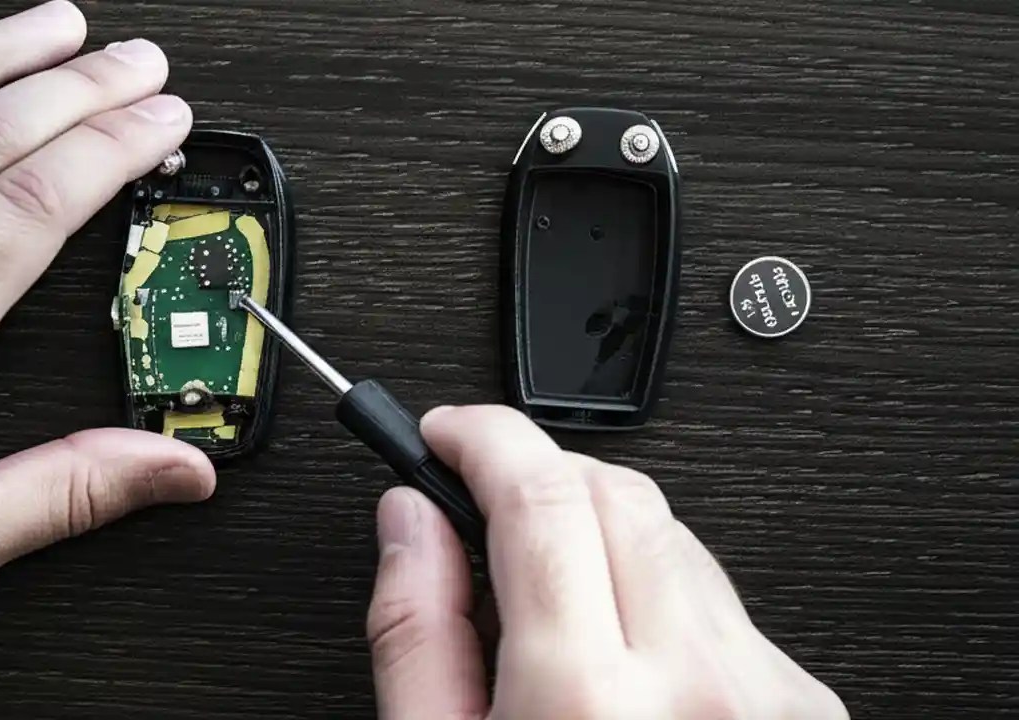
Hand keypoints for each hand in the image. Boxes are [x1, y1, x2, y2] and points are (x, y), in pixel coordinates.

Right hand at [367, 406, 847, 718]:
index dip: (482, 437)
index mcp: (585, 701)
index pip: (539, 494)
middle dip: (536, 473)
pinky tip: (617, 647)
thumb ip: (415, 633)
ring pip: (673, 535)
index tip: (447, 433)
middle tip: (481, 498)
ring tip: (545, 595)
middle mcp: (696, 686)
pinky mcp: (802, 709)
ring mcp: (765, 696)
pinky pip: (719, 598)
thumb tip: (410, 523)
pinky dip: (655, 589)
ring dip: (596, 530)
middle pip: (614, 492)